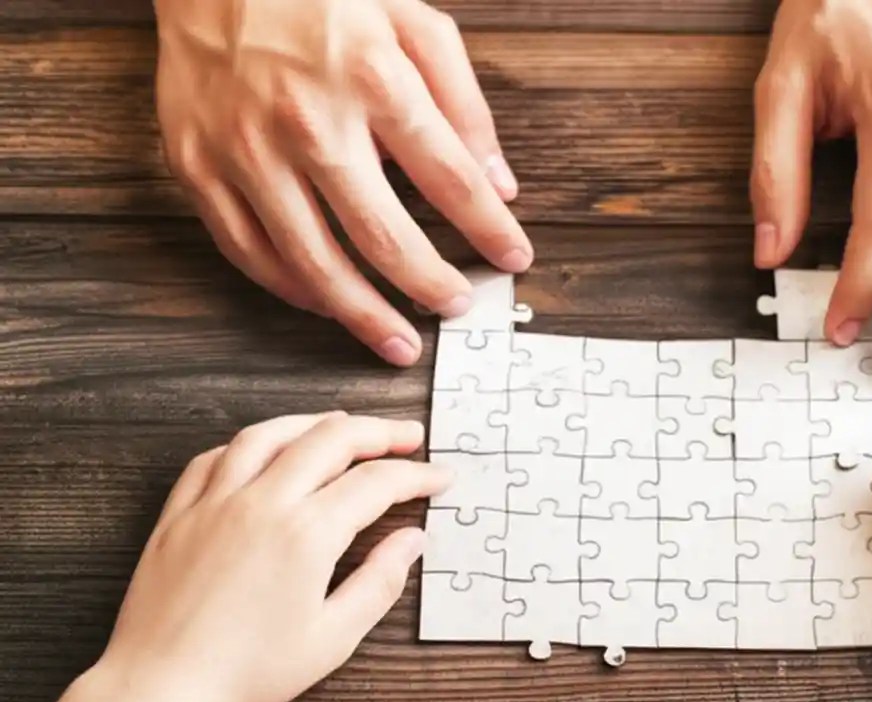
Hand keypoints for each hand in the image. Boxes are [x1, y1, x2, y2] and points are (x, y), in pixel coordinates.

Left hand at [49, 413, 449, 701]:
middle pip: (331, 438)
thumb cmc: (246, 674)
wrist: (162, 693)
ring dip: (315, 422)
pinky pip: (213, 458)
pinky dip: (248, 443)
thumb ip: (379, 582)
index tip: (438, 478)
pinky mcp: (179, 515)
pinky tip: (265, 449)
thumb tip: (411, 542)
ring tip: (342, 424)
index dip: (417, 475)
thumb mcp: (332, 638)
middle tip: (407, 438)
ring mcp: (215, 504)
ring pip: (270, 433)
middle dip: (379, 432)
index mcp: (306, 534)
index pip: (377, 482)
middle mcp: (261, 504)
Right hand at [155, 0, 531, 365]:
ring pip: (313, 262)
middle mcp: (310, 122)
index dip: (489, 230)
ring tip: (398, 340)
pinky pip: (249, 251)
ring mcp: (247, 150)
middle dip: (430, 286)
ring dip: (363, 314)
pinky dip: (292, 289)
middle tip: (455, 309)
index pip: (451, 180)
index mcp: (374, 80)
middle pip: (384, 237)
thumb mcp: (412, 20)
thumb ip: (464, 103)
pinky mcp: (198, 166)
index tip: (513, 257)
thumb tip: (499, 183)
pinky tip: (327, 303)